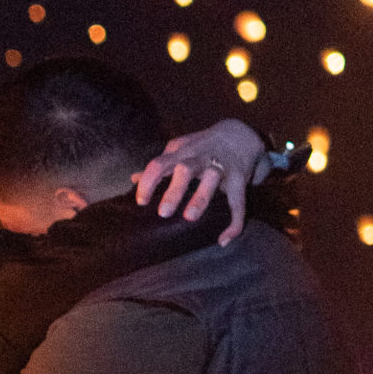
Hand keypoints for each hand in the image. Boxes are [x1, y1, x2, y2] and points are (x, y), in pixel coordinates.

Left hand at [133, 119, 268, 244]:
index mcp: (182, 153)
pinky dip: (234, 223)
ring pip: (211, 180)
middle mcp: (200, 158)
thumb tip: (133, 178)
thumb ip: (159, 164)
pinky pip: (237, 203)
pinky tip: (223, 240)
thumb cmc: (202, 146)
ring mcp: (220, 167)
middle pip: (185, 170)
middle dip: (174, 190)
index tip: (141, 201)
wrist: (238, 134)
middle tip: (163, 213)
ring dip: (200, 198)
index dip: (148, 181)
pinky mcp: (239, 178)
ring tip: (189, 217)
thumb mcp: (179, 149)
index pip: (159, 164)